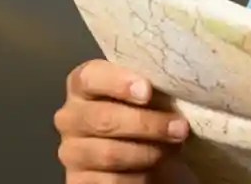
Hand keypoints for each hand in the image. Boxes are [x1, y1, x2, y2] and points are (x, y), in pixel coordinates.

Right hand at [53, 59, 197, 182]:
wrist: (145, 152)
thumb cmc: (149, 112)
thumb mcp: (151, 93)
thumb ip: (152, 83)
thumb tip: (176, 79)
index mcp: (84, 86)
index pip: (89, 78)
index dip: (118, 83)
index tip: (147, 91)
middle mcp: (71, 117)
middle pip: (103, 119)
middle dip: (147, 124)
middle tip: (180, 128)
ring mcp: (71, 151)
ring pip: (110, 154)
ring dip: (149, 153)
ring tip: (174, 148)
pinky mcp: (78, 181)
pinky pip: (111, 182)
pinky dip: (140, 177)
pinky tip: (155, 171)